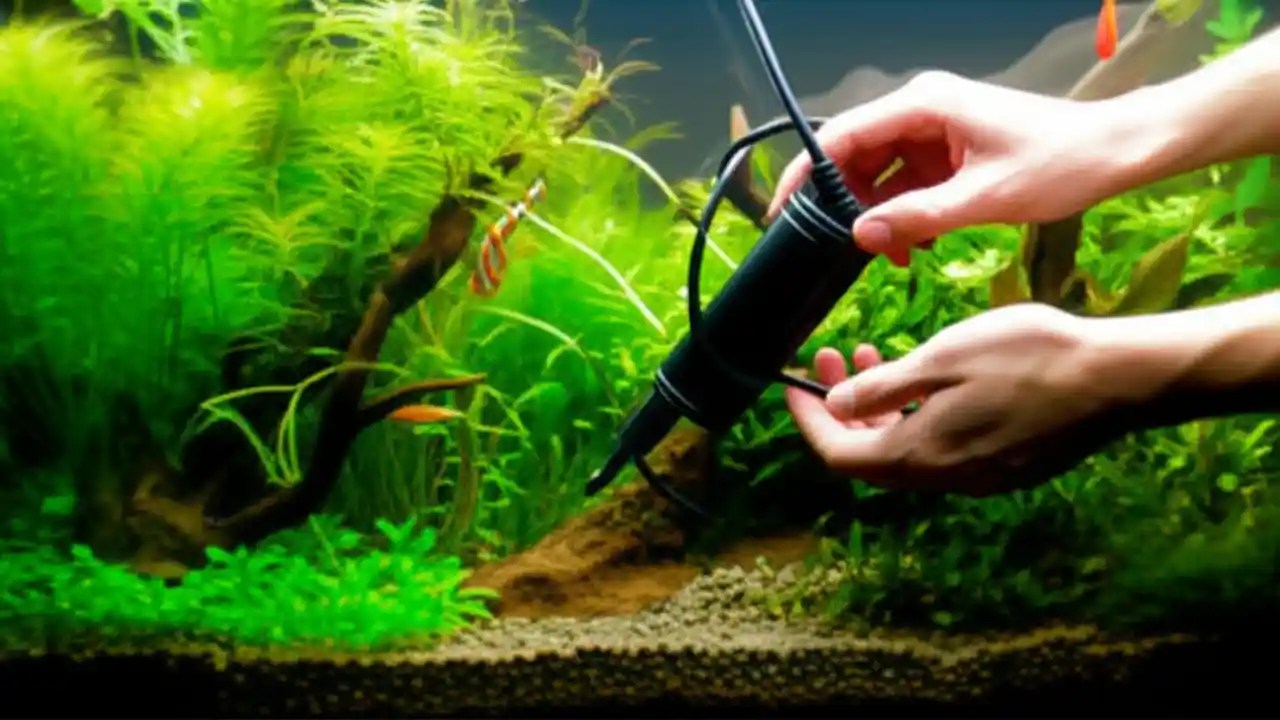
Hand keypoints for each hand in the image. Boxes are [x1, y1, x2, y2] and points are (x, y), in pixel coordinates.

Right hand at [768, 71, 1142, 266]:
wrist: (1116, 152)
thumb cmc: (1060, 163)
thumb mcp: (982, 200)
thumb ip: (915, 217)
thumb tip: (859, 235)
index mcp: (924, 105)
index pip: (841, 137)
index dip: (808, 177)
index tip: (784, 213)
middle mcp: (923, 109)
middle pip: (857, 156)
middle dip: (848, 204)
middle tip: (840, 248)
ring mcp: (937, 128)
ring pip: (882, 172)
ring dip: (881, 215)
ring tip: (893, 255)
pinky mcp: (951, 149)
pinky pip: (910, 180)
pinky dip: (907, 213)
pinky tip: (918, 244)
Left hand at [786, 304, 1141, 496]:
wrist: (1116, 381)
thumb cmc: (1027, 358)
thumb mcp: (941, 359)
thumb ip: (882, 388)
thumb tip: (835, 406)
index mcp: (919, 455)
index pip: (839, 454)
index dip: (808, 420)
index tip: (794, 381)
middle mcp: (944, 477)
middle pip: (870, 457)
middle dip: (840, 410)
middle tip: (833, 357)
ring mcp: (977, 476)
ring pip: (906, 452)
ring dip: (879, 410)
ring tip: (873, 358)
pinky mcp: (1005, 466)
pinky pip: (941, 450)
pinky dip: (915, 418)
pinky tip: (924, 381)